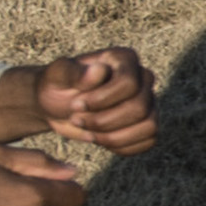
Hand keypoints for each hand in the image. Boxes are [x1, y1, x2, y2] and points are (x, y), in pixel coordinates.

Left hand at [29, 46, 159, 155]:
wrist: (58, 105)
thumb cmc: (57, 86)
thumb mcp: (56, 75)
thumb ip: (73, 70)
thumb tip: (99, 70)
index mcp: (124, 59)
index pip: (129, 83)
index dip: (102, 100)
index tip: (75, 105)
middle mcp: (143, 78)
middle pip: (139, 108)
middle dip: (104, 121)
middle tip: (77, 120)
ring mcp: (149, 102)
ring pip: (148, 126)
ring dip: (113, 137)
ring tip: (89, 133)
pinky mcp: (147, 124)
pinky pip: (148, 141)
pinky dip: (122, 146)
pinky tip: (100, 139)